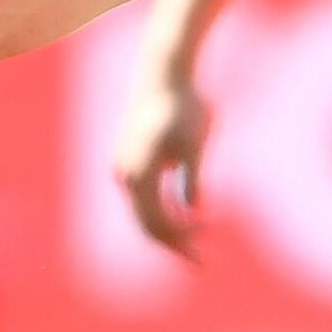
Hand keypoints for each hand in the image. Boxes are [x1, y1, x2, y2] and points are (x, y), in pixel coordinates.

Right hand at [114, 74, 211, 255]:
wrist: (164, 72)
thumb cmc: (184, 105)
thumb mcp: (194, 143)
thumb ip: (193, 177)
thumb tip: (193, 207)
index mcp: (138, 174)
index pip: (156, 224)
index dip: (180, 241)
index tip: (206, 248)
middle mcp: (125, 175)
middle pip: (146, 224)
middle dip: (174, 242)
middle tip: (201, 259)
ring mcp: (125, 167)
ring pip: (144, 212)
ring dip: (170, 227)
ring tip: (199, 234)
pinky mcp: (131, 159)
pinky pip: (144, 196)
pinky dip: (164, 210)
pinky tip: (187, 213)